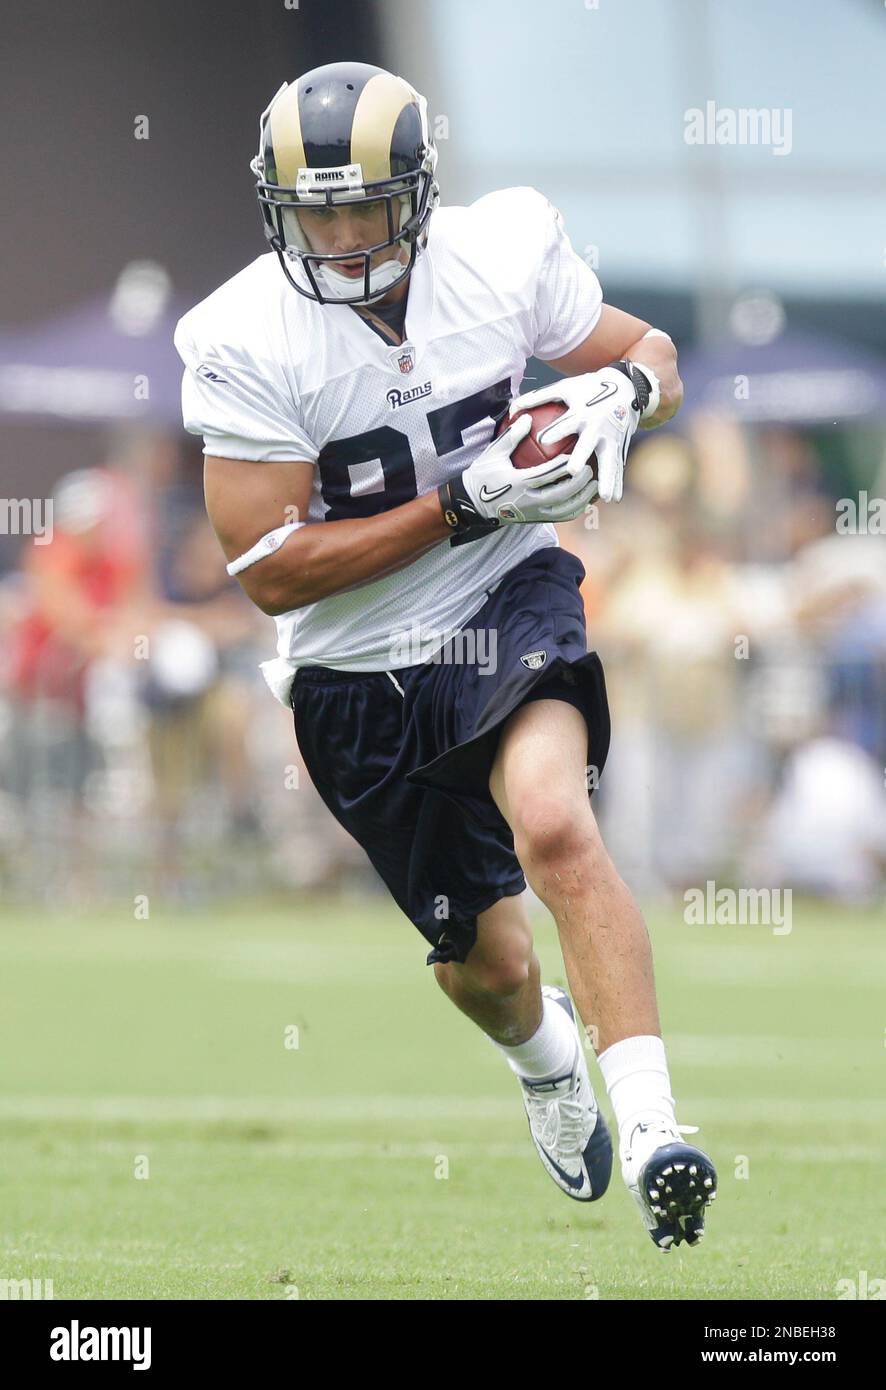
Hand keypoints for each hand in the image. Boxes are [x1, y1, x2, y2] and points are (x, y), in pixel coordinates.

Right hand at [457, 413, 598, 524]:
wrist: (473, 504)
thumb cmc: (483, 475)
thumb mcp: (494, 453)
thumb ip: (511, 436)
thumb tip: (528, 418)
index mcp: (518, 483)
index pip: (546, 475)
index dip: (563, 466)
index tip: (576, 455)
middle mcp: (527, 501)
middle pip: (560, 494)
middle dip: (578, 483)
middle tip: (591, 468)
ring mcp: (533, 512)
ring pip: (563, 510)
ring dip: (582, 498)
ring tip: (594, 484)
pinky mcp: (536, 519)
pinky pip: (560, 517)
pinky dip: (575, 509)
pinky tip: (585, 499)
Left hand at [509, 365, 642, 502]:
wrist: (625, 388)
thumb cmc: (588, 389)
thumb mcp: (565, 388)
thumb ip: (538, 398)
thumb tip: (512, 410)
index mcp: (582, 412)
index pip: (566, 423)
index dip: (556, 430)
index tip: (543, 440)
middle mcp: (597, 426)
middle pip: (588, 444)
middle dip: (582, 456)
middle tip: (573, 471)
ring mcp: (611, 438)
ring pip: (608, 460)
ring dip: (607, 478)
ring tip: (604, 497)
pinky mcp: (620, 445)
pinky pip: (618, 466)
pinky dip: (617, 482)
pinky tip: (613, 499)